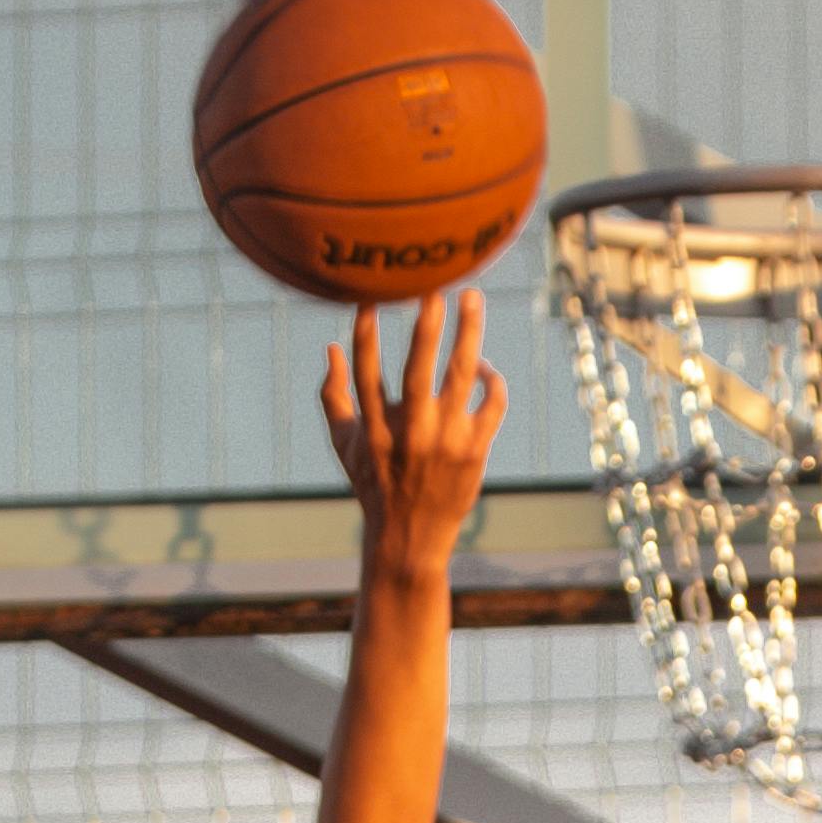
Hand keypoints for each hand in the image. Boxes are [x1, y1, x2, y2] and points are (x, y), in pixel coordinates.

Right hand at [321, 292, 505, 580]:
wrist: (410, 538)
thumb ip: (332, 395)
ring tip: (472, 297)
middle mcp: (409, 434)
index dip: (367, 333)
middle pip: (418, 369)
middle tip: (436, 284)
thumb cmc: (374, 483)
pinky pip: (490, 404)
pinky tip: (483, 366)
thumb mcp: (343, 444)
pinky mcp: (474, 452)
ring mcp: (445, 442)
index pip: (367, 372)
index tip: (373, 296)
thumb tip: (330, 346)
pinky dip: (491, 380)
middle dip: (427, 325)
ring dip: (468, 334)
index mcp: (372, 429)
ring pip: (461, 377)